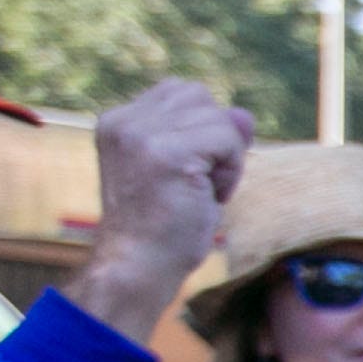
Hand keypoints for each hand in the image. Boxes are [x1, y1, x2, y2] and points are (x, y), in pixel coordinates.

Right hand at [73, 80, 257, 339]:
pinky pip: (226, 139)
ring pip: (216, 116)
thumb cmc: (163, 228)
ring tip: (204, 191)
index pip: (180, 93)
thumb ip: (213, 137)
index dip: (201, 130)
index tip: (190, 171)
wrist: (138, 267)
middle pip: (200, 97)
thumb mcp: (189, 172)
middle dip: (216, 138)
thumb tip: (244, 113)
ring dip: (226, 156)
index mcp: (118, 122)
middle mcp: (123, 121)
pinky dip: (231, 171)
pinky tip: (212, 196)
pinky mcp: (166, 152)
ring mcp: (141, 134)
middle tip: (202, 183)